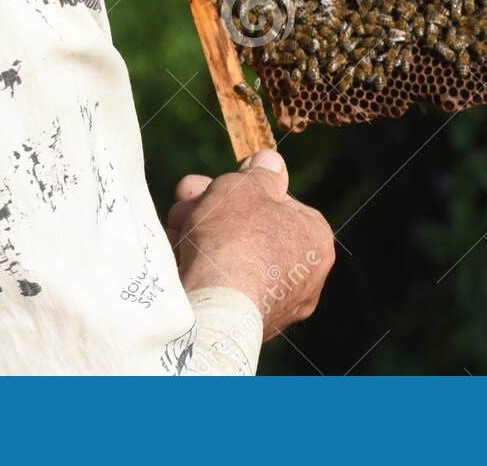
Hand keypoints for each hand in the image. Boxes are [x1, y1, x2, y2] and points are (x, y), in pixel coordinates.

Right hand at [167, 150, 335, 340]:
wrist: (213, 305)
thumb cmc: (236, 238)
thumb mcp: (248, 186)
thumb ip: (260, 172)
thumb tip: (270, 161)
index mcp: (315, 240)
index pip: (281, 204)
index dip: (246, 187)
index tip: (221, 179)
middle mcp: (302, 277)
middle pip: (251, 230)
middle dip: (213, 208)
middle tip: (186, 193)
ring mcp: (273, 306)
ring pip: (231, 258)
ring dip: (198, 233)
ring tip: (175, 221)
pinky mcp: (242, 326)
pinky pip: (219, 287)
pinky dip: (194, 266)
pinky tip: (171, 250)